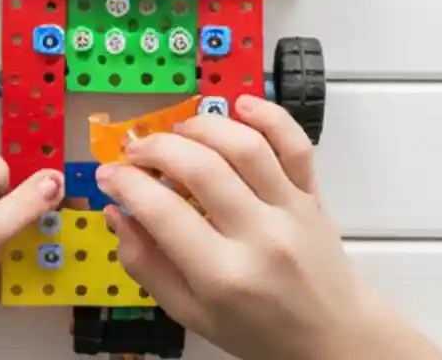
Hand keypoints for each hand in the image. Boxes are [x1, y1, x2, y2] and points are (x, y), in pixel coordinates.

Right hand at [96, 95, 441, 359]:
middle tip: (136, 151)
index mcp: (223, 276)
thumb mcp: (191, 314)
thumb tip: (116, 213)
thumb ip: (147, 265)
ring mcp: (291, 210)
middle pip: (201, 168)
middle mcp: (260, 237)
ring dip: (203, 126)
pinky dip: (269, 115)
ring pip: (246, 145)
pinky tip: (241, 106)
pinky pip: (295, 143)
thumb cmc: (259, 329)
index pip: (162, 212)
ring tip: (178, 132)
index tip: (110, 175)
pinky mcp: (313, 194)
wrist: (331, 336)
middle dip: (156, 148)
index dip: (126, 184)